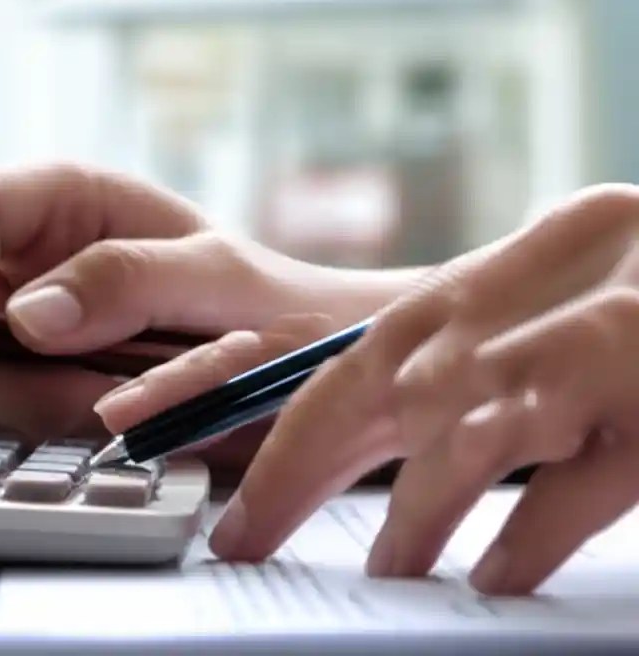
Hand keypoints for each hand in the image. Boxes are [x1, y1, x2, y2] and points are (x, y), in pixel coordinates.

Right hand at [0, 161, 413, 458]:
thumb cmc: (265, 298)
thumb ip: (130, 280)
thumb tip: (32, 318)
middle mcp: (19, 267)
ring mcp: (15, 339)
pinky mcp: (26, 395)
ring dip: (41, 412)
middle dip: (9, 375)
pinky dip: (53, 440)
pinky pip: (0, 430)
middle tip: (96, 399)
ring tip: (137, 405)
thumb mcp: (217, 276)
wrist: (300, 364)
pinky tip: (118, 425)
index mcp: (53, 203)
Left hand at [204, 183, 638, 594]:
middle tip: (251, 543)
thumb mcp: (566, 302)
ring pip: (477, 434)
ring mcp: (621, 348)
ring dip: (416, 517)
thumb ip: (480, 354)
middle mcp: (555, 294)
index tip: (244, 504)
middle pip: (387, 388)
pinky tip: (496, 579)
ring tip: (384, 573)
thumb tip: (384, 427)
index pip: (366, 353)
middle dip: (302, 471)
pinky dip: (532, 536)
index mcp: (518, 267)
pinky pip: (590, 482)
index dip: (291, 433)